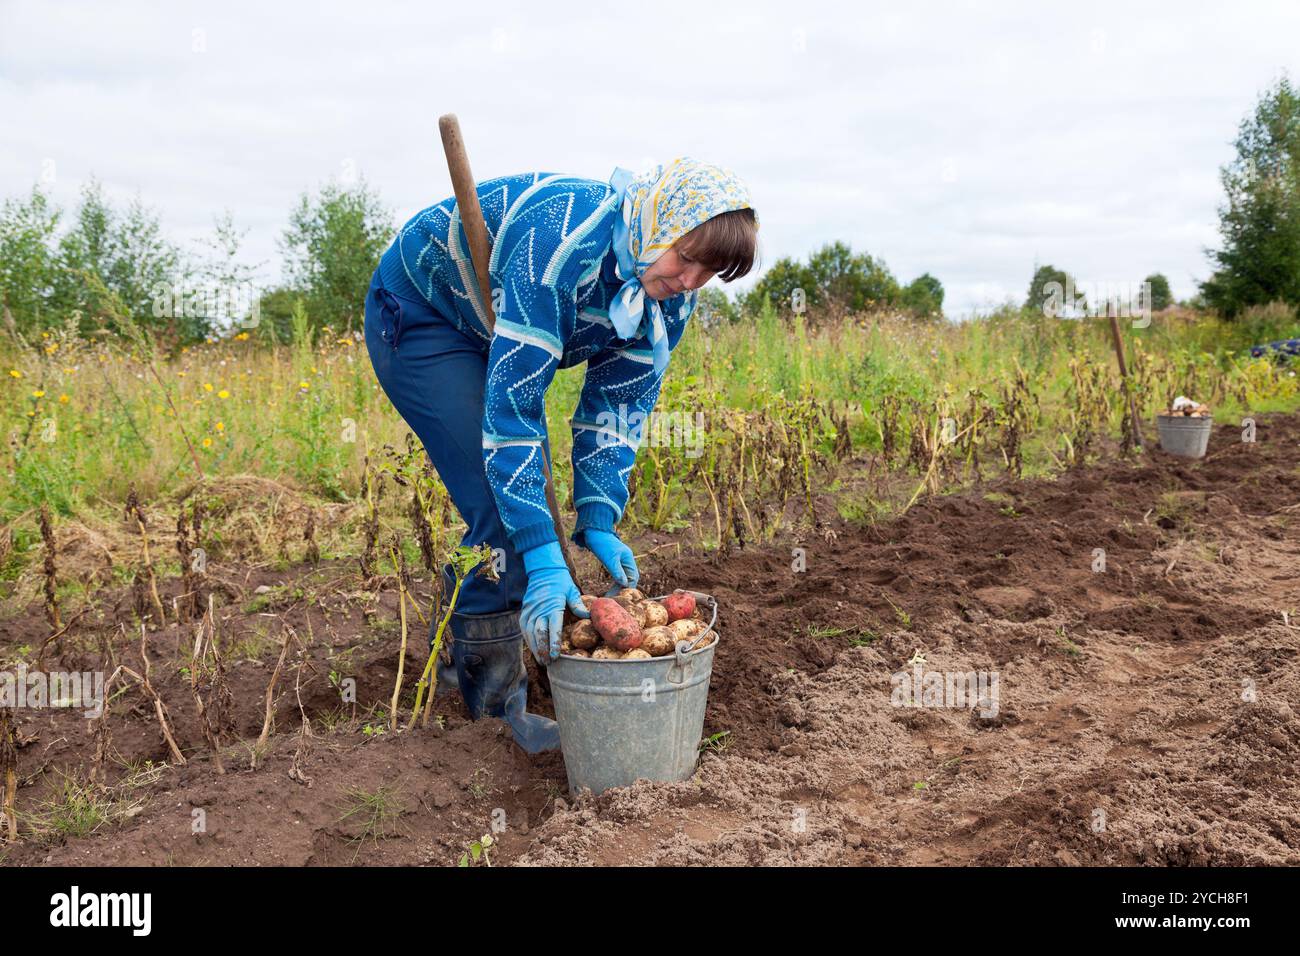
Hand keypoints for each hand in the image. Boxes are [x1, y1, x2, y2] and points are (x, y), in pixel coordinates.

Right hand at [520, 542, 587, 664]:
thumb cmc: (560, 581)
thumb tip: (588, 616)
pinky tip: (533, 648)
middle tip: (548, 663)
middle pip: (539, 634)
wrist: (542, 569)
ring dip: (534, 648)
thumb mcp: (571, 590)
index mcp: (552, 606)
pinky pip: (524, 628)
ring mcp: (529, 611)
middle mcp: (539, 610)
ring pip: (529, 633)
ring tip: (541, 660)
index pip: (552, 628)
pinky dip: (528, 639)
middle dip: (542, 650)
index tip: (555, 655)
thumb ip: (577, 604)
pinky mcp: (524, 611)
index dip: (553, 643)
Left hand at [581, 529, 638, 594]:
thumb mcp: (609, 559)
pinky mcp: (614, 562)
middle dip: (623, 589)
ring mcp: (621, 561)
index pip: (633, 577)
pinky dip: (615, 583)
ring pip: (623, 578)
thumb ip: (617, 571)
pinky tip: (610, 589)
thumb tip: (625, 584)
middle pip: (630, 578)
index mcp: (628, 559)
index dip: (627, 588)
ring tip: (611, 596)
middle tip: (614, 599)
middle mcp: (626, 560)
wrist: (593, 532)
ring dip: (618, 587)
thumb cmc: (601, 543)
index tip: (619, 596)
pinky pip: (618, 575)